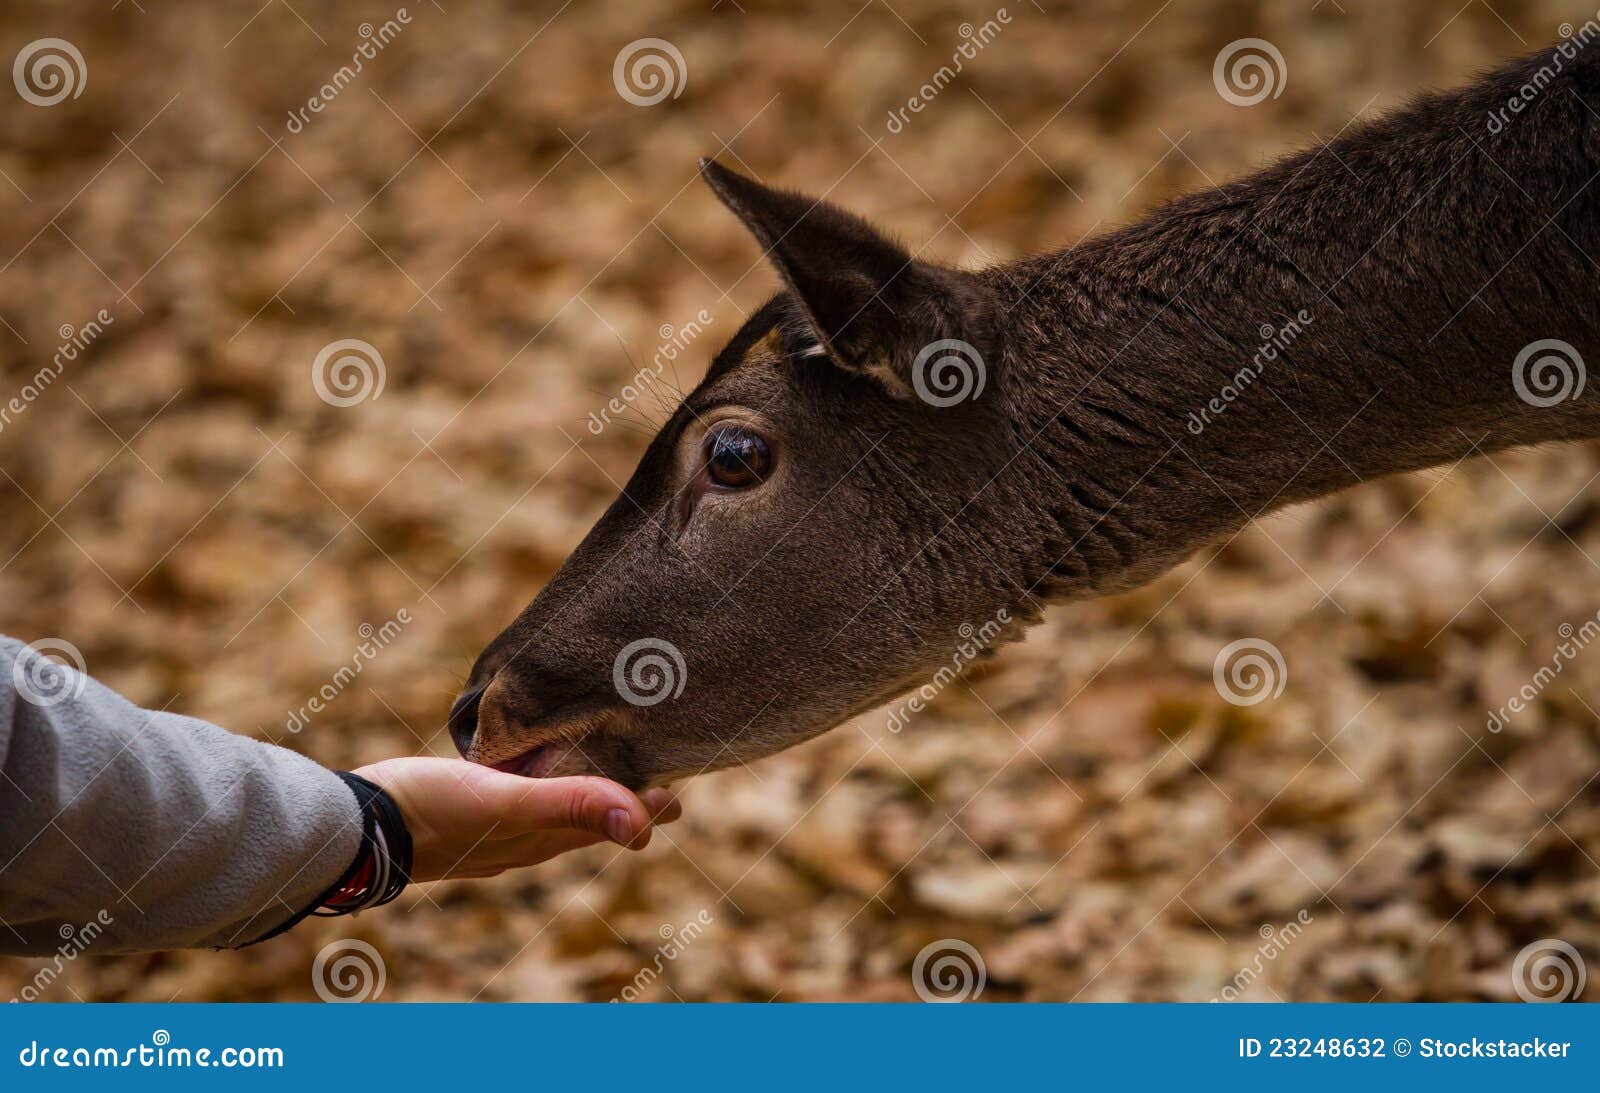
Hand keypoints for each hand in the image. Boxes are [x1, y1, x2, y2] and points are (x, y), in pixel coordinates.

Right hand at [351, 757, 681, 882]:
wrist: (351, 825)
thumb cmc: (432, 812)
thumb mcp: (508, 803)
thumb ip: (572, 806)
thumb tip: (643, 827)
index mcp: (540, 839)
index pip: (608, 824)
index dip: (644, 811)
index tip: (678, 795)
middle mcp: (520, 840)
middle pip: (583, 821)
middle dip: (620, 805)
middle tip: (654, 787)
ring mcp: (488, 829)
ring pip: (546, 813)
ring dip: (578, 796)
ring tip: (598, 775)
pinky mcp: (458, 811)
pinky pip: (509, 799)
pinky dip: (532, 786)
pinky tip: (521, 771)